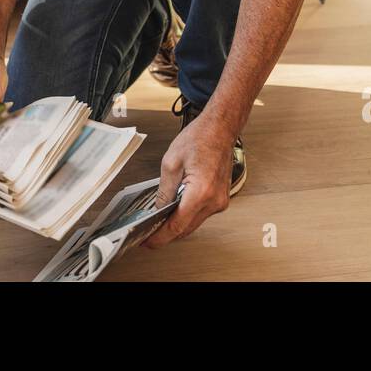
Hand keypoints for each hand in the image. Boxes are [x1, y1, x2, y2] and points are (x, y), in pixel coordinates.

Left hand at [143, 111, 235, 247]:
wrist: (221, 129)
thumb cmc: (200, 138)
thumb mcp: (171, 163)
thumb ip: (164, 191)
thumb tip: (158, 210)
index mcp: (200, 192)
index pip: (177, 226)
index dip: (160, 237)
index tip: (148, 242)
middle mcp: (214, 201)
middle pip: (186, 229)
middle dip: (167, 233)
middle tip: (149, 234)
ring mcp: (220, 201)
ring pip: (194, 223)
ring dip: (178, 224)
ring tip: (159, 221)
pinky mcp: (221, 199)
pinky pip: (202, 214)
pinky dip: (188, 215)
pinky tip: (176, 210)